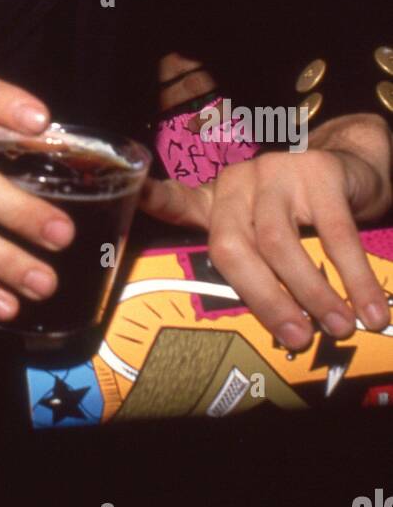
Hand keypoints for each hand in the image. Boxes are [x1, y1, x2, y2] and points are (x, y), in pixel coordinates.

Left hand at [140, 113, 392, 349]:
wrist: (351, 168)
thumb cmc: (302, 212)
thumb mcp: (265, 228)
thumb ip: (251, 264)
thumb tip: (268, 332)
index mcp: (220, 199)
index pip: (179, 203)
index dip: (155, 201)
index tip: (136, 196)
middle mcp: (240, 181)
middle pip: (235, 247)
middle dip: (264, 299)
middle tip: (296, 338)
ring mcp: (276, 171)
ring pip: (282, 244)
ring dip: (312, 294)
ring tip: (339, 328)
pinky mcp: (318, 170)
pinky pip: (335, 235)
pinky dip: (354, 278)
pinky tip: (369, 308)